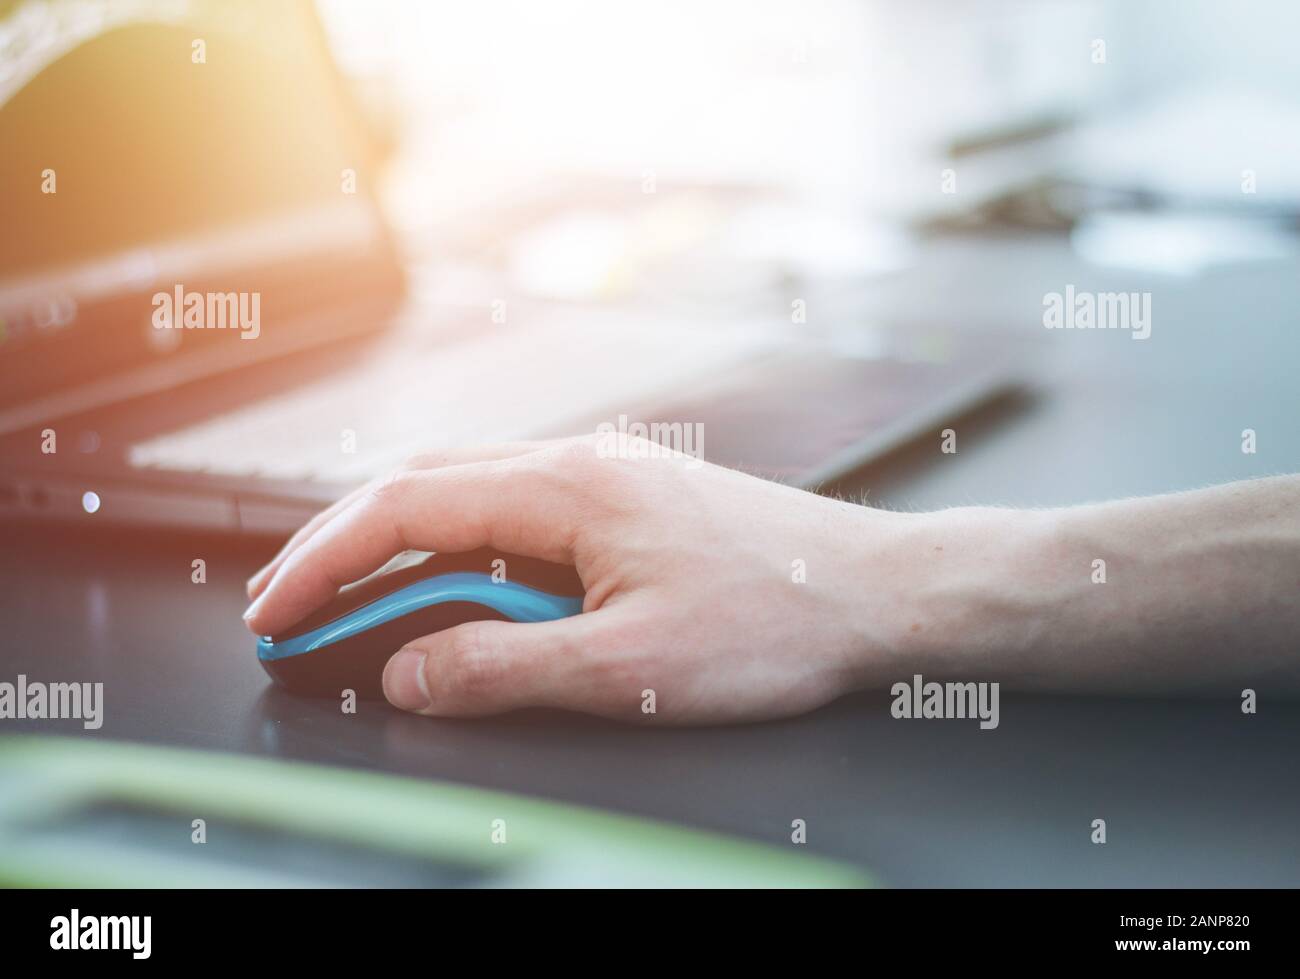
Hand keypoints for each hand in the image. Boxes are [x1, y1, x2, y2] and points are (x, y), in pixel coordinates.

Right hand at [242, 434, 930, 722]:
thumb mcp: (629, 671)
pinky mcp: (628, 502)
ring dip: (408, 555)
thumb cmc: (777, 617)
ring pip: (471, 499)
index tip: (277, 610)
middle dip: (348, 552)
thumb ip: (504, 670)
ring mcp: (605, 477)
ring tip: (364, 615)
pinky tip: (462, 597)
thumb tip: (410, 674)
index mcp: (568, 487)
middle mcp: (580, 464)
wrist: (875, 592)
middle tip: (297, 614)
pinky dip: (466, 555)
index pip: (406, 508)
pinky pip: (519, 515)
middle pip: (425, 490)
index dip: (326, 562)